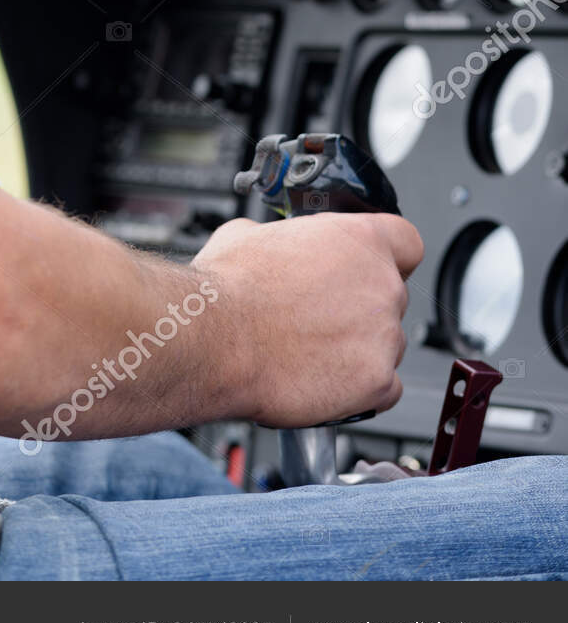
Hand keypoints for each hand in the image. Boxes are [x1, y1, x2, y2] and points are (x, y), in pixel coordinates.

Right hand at [191, 212, 423, 427]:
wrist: (216, 341)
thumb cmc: (229, 290)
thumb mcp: (249, 234)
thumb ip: (282, 237)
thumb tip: (273, 242)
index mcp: (360, 240)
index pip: (406, 242)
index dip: (387, 257)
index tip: (370, 268)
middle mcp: (381, 285)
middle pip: (392, 296)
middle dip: (362, 307)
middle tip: (322, 315)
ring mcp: (384, 336)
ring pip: (388, 344)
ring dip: (361, 348)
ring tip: (314, 351)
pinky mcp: (377, 382)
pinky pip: (386, 387)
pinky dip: (361, 388)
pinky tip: (326, 379)